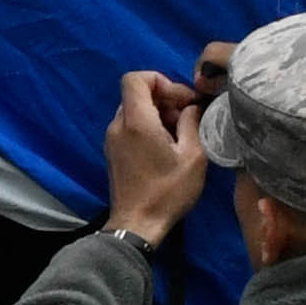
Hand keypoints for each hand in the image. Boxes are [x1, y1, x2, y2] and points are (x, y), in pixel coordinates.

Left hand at [103, 64, 214, 247]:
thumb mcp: (193, 155)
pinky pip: (130, 127)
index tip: (180, 99)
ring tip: (180, 134)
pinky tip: (166, 147)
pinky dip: (148, 127)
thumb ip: (192, 122)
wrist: (137, 226)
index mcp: (135, 122)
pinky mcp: (113, 153)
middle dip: (165, 99)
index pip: (136, 78)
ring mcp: (112, 140)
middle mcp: (118, 126)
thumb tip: (190, 107)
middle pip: (138, 94)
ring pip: (135, 111)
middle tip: (187, 118)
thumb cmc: (167, 192)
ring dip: (158, 114)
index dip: (160, 80)